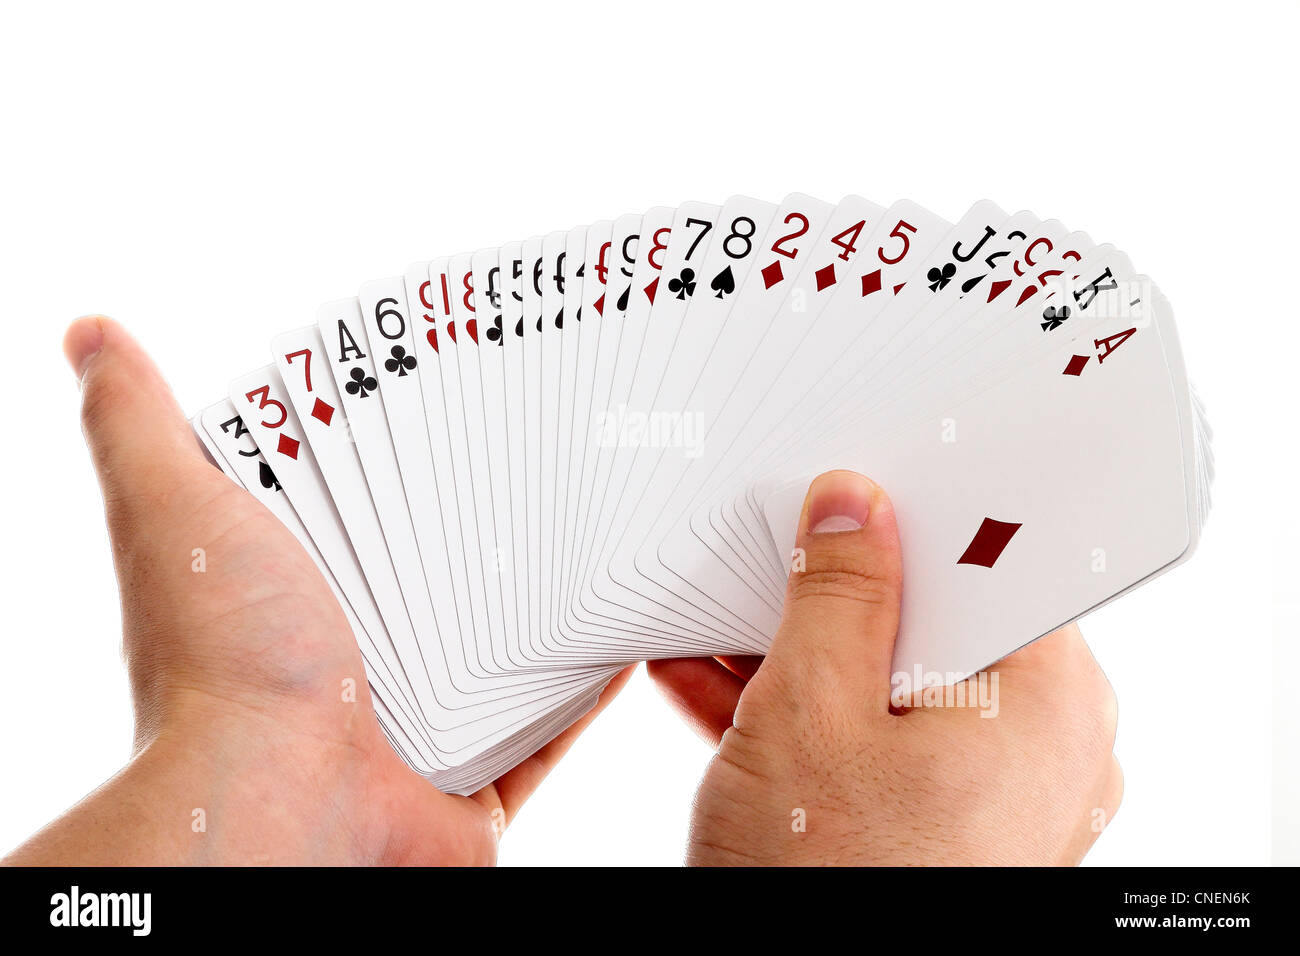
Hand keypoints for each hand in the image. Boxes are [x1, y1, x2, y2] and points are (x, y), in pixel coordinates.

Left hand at [3, 316, 629, 865]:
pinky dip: (588, 689)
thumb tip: (89, 332)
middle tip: (561, 450)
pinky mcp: (474, 777)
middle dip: (493, 521)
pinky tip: (626, 632)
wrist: (282, 812)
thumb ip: (135, 424)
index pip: (357, 503)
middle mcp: (353, 656)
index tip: (461, 386)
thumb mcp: (173, 511)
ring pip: (501, 651)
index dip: (401, 446)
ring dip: (546, 602)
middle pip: (440, 576)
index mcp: (293, 592)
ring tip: (603, 528)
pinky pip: (550, 728)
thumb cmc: (227, 667)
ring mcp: (415, 723)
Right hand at [649, 470, 1121, 865]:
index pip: (991, 558)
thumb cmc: (837, 887)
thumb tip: (852, 510)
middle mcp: (1044, 745)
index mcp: (1047, 698)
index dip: (910, 515)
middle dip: (835, 594)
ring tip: (720, 628)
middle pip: (936, 621)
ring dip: (804, 654)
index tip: (848, 493)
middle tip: (769, 565)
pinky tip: (724, 686)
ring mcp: (998, 793)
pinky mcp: (946, 824)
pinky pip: (880, 739)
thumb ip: (837, 592)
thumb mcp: (811, 709)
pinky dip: (808, 713)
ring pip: (898, 682)